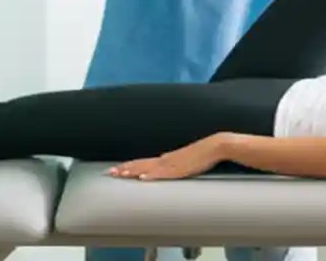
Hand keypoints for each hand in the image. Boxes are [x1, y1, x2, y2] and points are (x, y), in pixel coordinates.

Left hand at [106, 133, 230, 180]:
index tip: (116, 169)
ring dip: (133, 172)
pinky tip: (142, 179)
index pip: (143, 162)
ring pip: (148, 169)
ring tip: (120, 174)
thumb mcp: (185, 158)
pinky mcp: (180, 169)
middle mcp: (166, 160)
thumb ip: (175, 163)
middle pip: (141, 164)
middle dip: (125, 168)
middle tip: (109, 173)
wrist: (215, 146)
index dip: (129, 165)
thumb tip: (166, 166)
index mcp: (166, 158)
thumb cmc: (203, 154)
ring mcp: (172, 164)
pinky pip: (163, 174)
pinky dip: (151, 176)